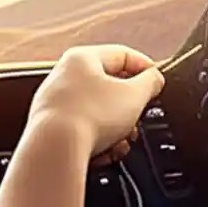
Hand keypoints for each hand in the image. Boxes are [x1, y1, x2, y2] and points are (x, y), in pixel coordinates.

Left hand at [31, 44, 165, 160]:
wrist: (55, 149)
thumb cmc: (89, 116)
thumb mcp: (135, 95)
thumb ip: (150, 82)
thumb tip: (154, 79)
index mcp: (83, 58)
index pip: (123, 55)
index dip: (146, 69)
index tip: (157, 84)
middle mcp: (63, 76)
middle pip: (109, 86)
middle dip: (129, 107)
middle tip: (139, 118)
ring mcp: (54, 102)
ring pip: (97, 111)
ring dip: (115, 127)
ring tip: (122, 141)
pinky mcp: (49, 127)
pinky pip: (82, 129)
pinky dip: (97, 139)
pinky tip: (105, 151)